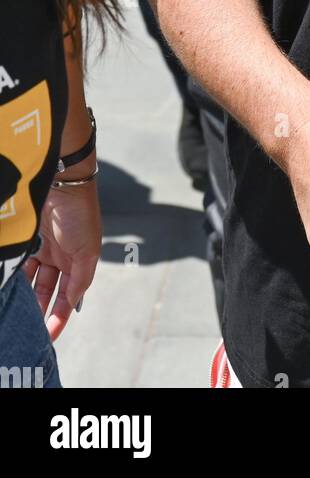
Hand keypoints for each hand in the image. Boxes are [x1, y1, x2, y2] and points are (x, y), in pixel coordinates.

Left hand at [22, 178, 101, 340]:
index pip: (67, 296)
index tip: (49, 337)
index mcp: (80, 262)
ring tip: (15, 313)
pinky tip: (10, 289)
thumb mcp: (88, 252)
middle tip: (26, 330)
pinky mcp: (29, 240)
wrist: (64, 184)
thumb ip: (80, 280)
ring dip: (24, 296)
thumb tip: (70, 305)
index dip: (58, 317)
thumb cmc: (81, 216)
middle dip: (38, 310)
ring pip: (30, 280)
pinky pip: (20, 264)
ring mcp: (43, 248)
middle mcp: (61, 258)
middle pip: (46, 291)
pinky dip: (16, 278)